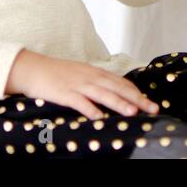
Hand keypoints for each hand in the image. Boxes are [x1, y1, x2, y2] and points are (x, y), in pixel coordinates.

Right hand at [4, 49, 159, 120]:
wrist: (33, 68)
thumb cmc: (58, 73)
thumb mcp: (81, 74)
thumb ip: (97, 82)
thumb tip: (114, 93)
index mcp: (95, 72)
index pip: (121, 82)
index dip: (136, 92)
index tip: (150, 101)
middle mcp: (90, 77)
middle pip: (117, 88)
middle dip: (137, 99)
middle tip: (152, 108)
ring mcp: (77, 84)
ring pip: (103, 94)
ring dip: (119, 103)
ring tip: (132, 112)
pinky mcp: (64, 93)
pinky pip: (79, 102)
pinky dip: (90, 109)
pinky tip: (99, 117)